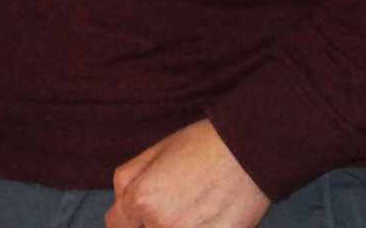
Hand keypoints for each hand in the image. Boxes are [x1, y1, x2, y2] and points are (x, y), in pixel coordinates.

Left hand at [105, 120, 267, 227]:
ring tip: (195, 207)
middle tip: (178, 202)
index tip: (142, 212)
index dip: (129, 217)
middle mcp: (161, 223)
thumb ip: (126, 183)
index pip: (116, 224)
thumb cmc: (203, 146)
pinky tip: (208, 217)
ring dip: (175, 225)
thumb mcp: (153, 153)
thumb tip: (116, 211)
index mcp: (141, 198)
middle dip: (152, 222)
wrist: (250, 150)